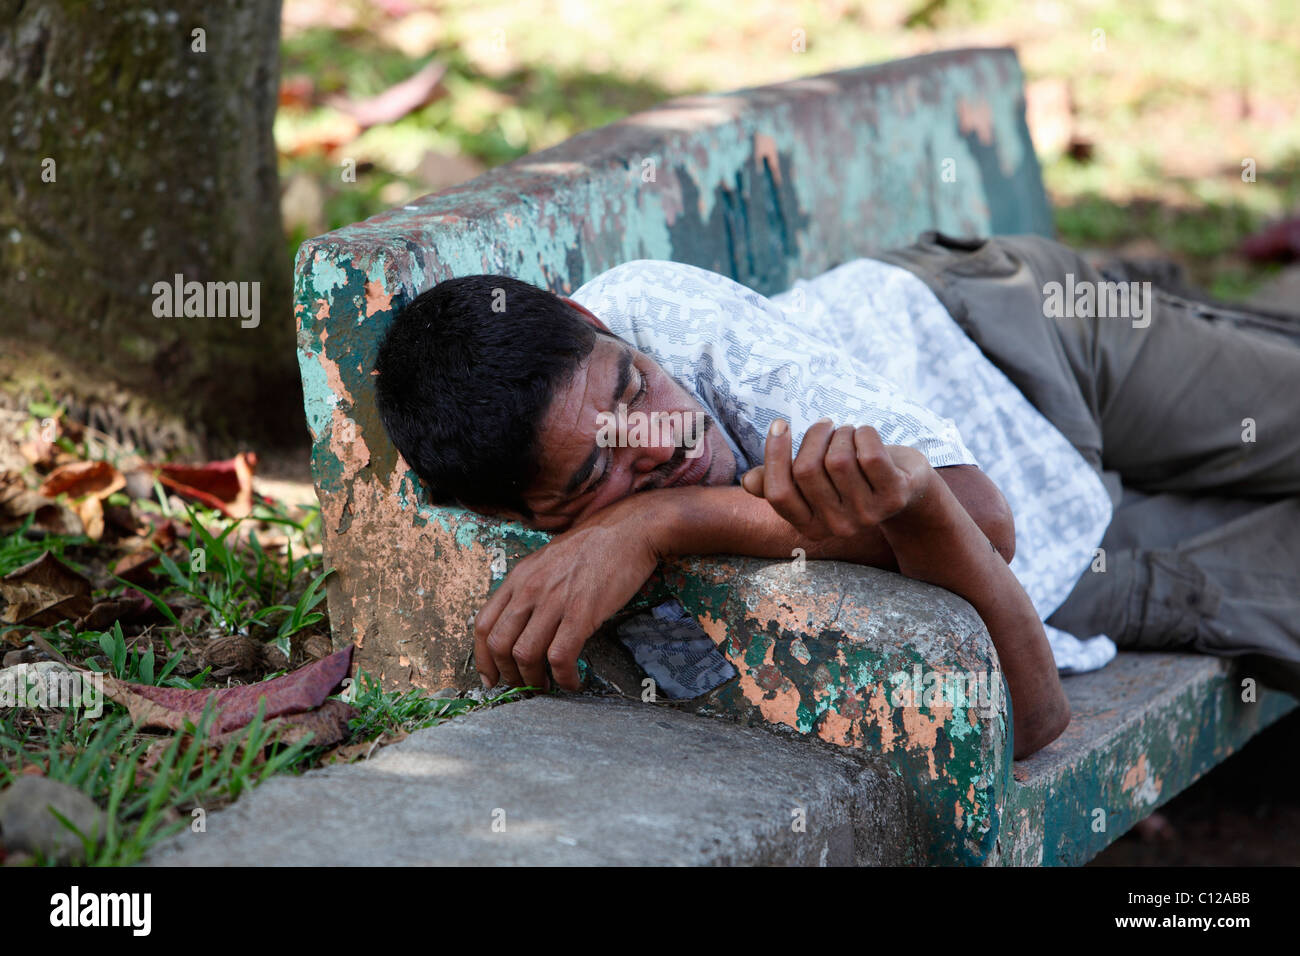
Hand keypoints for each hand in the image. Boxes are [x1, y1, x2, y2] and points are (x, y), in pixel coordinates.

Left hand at [472, 500, 663, 692]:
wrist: (628, 529)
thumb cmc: (592, 546)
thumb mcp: (547, 561)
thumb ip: (529, 588)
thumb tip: (521, 623)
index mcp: (518, 578)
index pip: (483, 624)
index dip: (483, 658)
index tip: (492, 678)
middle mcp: (529, 589)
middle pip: (499, 644)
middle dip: (508, 675)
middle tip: (524, 686)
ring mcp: (554, 601)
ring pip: (524, 655)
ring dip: (534, 681)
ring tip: (547, 687)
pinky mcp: (581, 612)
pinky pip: (560, 657)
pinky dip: (563, 678)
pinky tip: (572, 681)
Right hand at [740, 418, 933, 540]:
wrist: (907, 488)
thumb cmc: (852, 477)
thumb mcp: (814, 481)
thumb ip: (779, 481)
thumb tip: (748, 482)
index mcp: (810, 526)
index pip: (779, 494)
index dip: (774, 454)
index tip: (780, 423)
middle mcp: (837, 528)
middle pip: (807, 470)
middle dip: (815, 435)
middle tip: (825, 425)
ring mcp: (868, 516)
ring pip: (839, 459)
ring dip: (842, 433)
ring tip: (849, 433)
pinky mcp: (895, 497)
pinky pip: (870, 454)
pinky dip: (865, 433)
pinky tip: (867, 434)